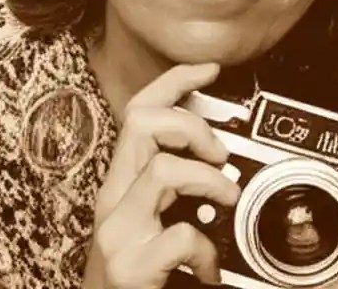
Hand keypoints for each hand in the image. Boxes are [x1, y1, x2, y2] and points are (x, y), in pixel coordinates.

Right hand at [82, 63, 241, 288]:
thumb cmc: (139, 277)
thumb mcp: (151, 222)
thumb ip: (172, 192)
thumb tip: (220, 164)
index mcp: (121, 186)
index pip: (138, 112)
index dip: (174, 81)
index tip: (209, 70)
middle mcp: (112, 202)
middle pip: (141, 123)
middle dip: (193, 126)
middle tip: (220, 156)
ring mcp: (117, 233)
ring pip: (163, 169)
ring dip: (209, 182)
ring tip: (225, 203)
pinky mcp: (129, 268)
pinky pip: (180, 236)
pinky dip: (207, 251)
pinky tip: (208, 268)